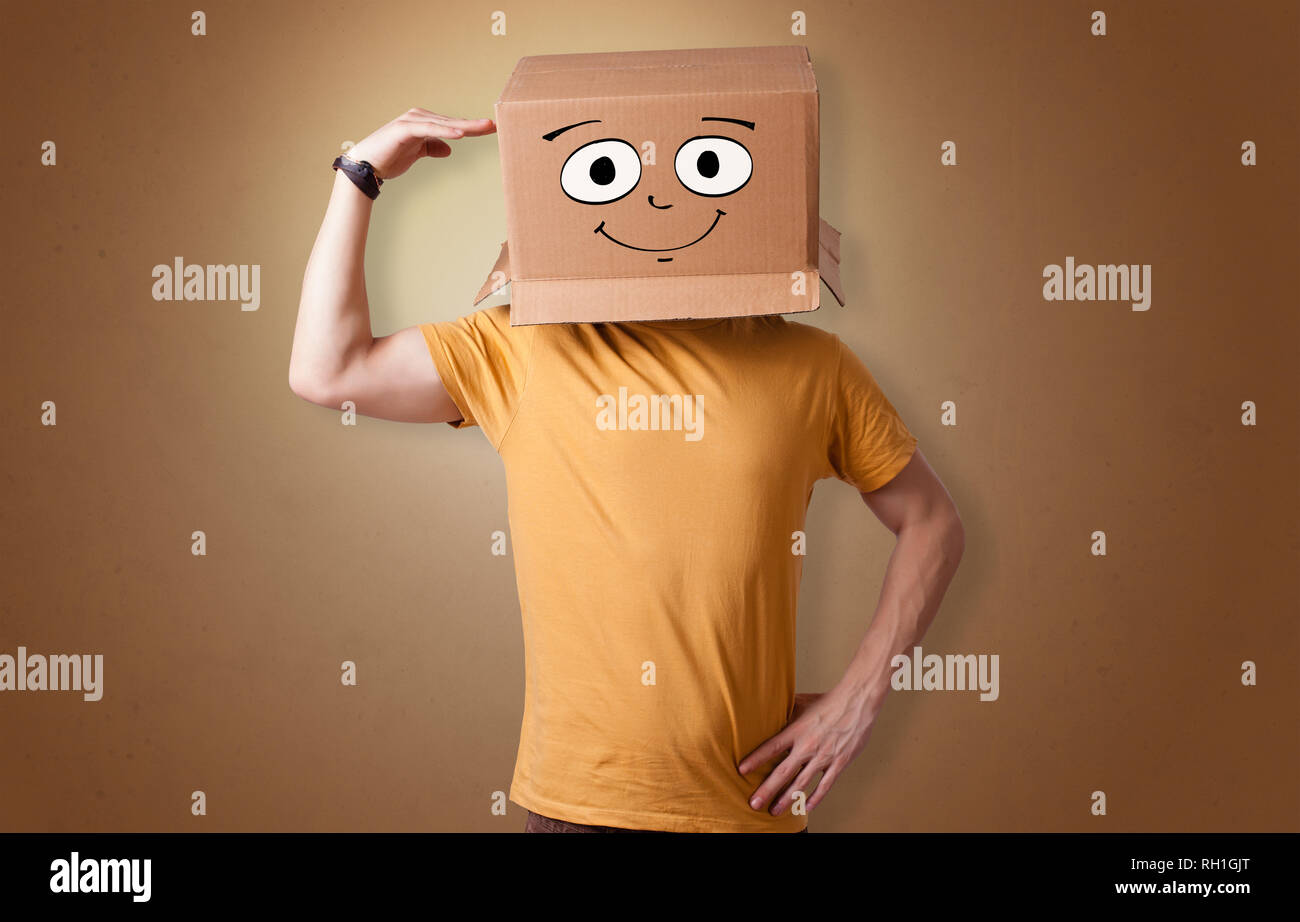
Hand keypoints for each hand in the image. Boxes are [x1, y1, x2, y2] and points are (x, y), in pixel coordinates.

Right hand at [344, 108, 495, 179]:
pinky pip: (429, 129)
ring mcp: (411, 121)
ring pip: (444, 123)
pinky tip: (460, 134)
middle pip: (452, 122)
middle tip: (494, 125)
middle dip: (474, 125)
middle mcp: (419, 118)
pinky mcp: (404, 129)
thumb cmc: (390, 158)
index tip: (491, 129)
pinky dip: (445, 131)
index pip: (453, 126)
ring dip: (464, 125)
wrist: (366, 166)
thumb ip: (432, 147)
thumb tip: (449, 149)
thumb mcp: (417, 153)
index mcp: (424, 123)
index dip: (472, 128)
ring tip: (484, 127)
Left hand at [737, 686, 878, 816]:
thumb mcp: (801, 702)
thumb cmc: (828, 701)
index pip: (771, 747)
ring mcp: (824, 757)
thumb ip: (785, 711)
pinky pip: (825, 785)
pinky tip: (806, 807)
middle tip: (754, 803)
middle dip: (767, 789)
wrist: (856, 702)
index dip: (756, 759)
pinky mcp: (839, 763)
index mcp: (797, 730)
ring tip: (775, 811)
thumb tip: (767, 709)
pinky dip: (815, 798)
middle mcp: (807, 746)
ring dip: (786, 798)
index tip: (742, 771)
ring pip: (801, 783)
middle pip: (783, 772)